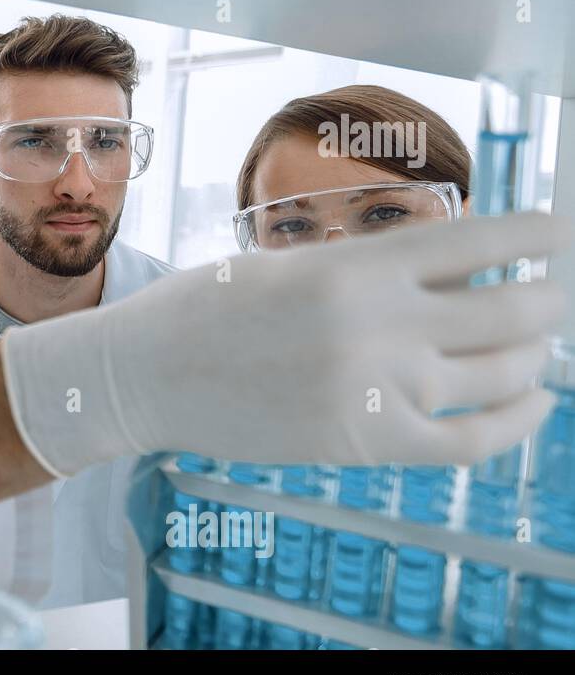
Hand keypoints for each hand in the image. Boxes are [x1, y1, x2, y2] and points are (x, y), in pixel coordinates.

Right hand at [2, 212, 570, 473]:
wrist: (142, 374)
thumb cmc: (205, 309)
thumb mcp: (289, 266)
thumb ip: (370, 274)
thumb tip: (457, 280)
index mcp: (357, 265)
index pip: (485, 241)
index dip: (543, 236)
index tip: (569, 233)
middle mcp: (378, 322)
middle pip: (514, 308)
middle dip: (554, 299)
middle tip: (559, 295)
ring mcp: (374, 386)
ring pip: (502, 372)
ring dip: (536, 357)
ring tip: (537, 348)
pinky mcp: (364, 441)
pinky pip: (471, 439)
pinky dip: (516, 422)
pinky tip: (531, 404)